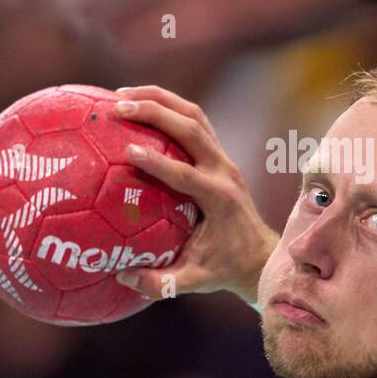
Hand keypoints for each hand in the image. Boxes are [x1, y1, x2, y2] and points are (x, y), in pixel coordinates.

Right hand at [110, 85, 277, 304]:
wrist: (260, 254)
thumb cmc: (226, 268)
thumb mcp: (195, 280)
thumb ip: (161, 283)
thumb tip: (122, 278)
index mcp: (219, 198)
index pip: (186, 174)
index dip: (158, 161)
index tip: (127, 151)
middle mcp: (223, 171)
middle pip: (191, 128)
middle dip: (155, 112)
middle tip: (116, 106)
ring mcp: (223, 158)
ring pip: (194, 115)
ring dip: (160, 100)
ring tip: (121, 94)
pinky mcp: (218, 154)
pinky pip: (194, 121)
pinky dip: (167, 108)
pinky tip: (138, 105)